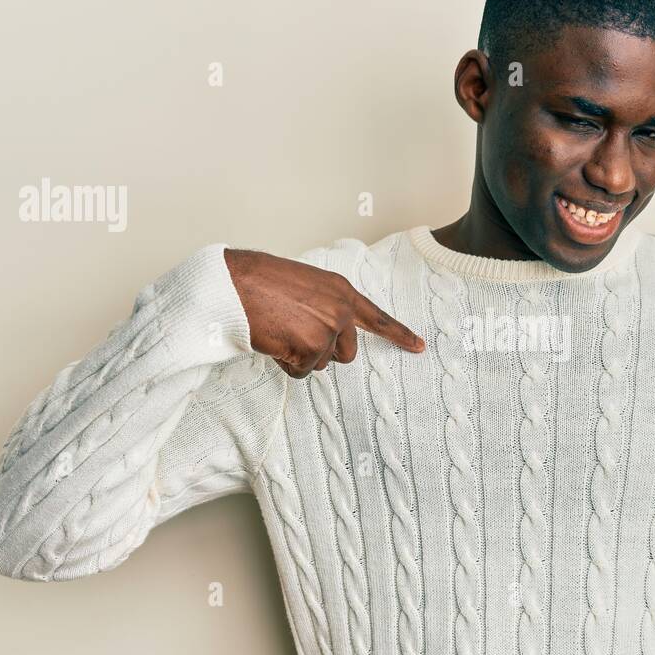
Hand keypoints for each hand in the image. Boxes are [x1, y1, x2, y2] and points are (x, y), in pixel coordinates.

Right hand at [224, 248, 424, 378]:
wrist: (235, 284)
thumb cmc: (261, 283)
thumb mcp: (305, 286)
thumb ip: (325, 307)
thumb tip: (328, 336)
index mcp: (341, 291)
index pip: (377, 317)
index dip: (399, 334)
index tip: (419, 346)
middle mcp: (341, 311)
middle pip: (345, 353)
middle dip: (321, 351)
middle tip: (293, 331)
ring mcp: (328, 330)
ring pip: (319, 363)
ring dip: (298, 355)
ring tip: (278, 329)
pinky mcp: (311, 348)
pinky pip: (300, 372)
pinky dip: (284, 363)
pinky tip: (273, 340)